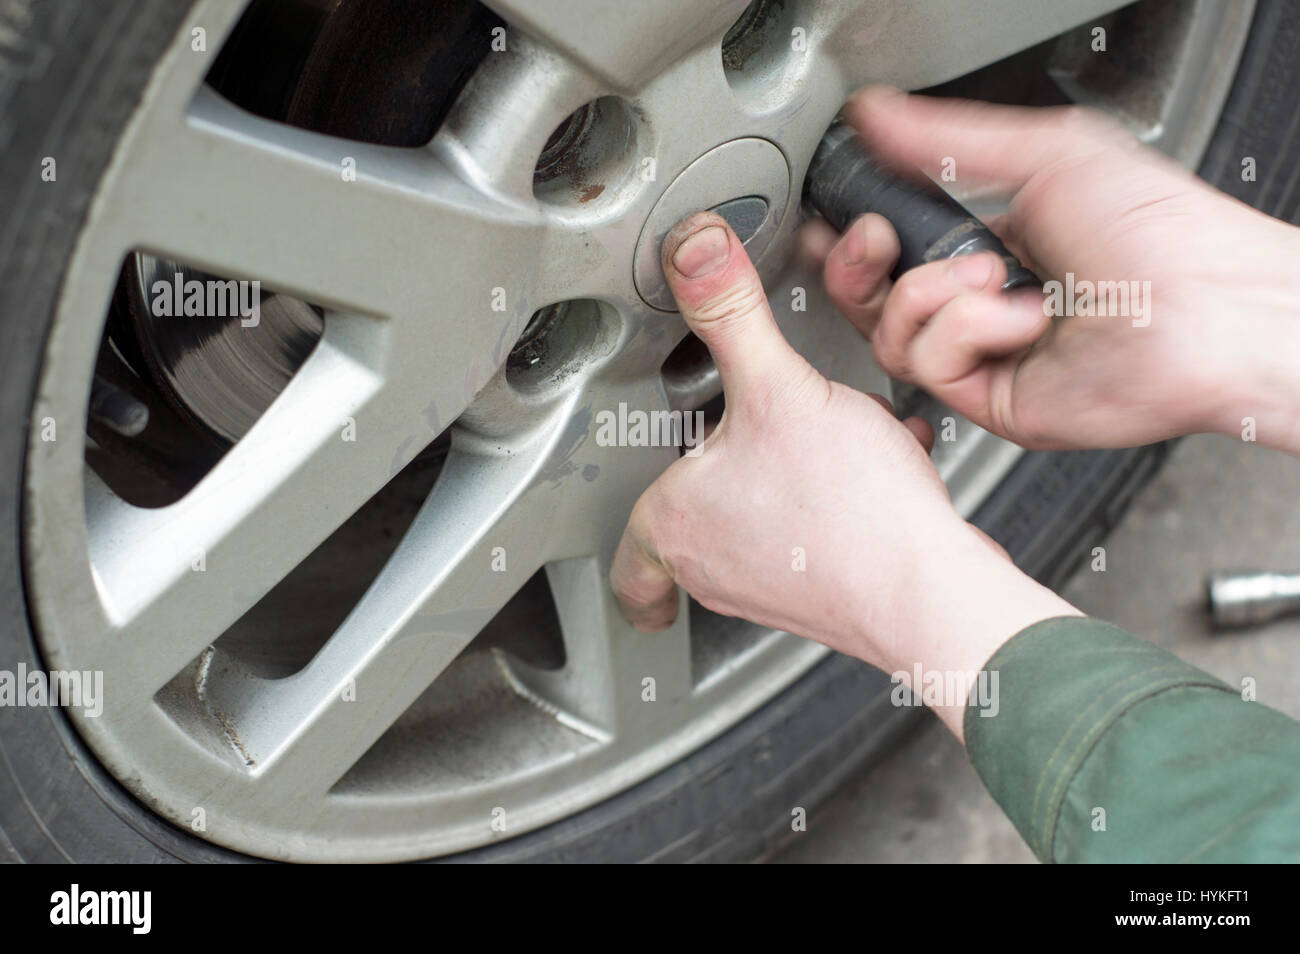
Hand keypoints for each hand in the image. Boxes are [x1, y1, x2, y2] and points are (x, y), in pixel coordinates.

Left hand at [611, 212, 1077, 737]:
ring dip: (784, 478)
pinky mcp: (826, 595)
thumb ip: (731, 315)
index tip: (634, 539)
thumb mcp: (781, 386)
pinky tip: (872, 463)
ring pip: (758, 526)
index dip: (629, 541)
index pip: (628, 559)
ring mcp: (771, 590)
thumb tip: (695, 253)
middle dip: (720, 473)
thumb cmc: (851, 514)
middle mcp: (716, 570)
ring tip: (817, 443)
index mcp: (679, 526)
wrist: (927, 588)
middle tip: (736, 443)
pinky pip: (814, 537)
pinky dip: (834, 498)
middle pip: (694, 524)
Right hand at [807, 87, 1299, 453]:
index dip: (855, 240)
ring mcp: (983, 357)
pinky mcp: (989, 401)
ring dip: (931, 295)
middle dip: (860, 266)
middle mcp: (979, 308)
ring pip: (889, 335)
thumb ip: (947, 139)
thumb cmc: (1158, 232)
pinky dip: (967, 331)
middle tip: (879, 238)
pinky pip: (929, 366)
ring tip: (993, 277)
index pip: (892, 252)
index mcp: (987, 249)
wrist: (1207, 308)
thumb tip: (878, 115)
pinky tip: (1020, 320)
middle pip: (871, 300)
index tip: (840, 221)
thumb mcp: (1045, 155)